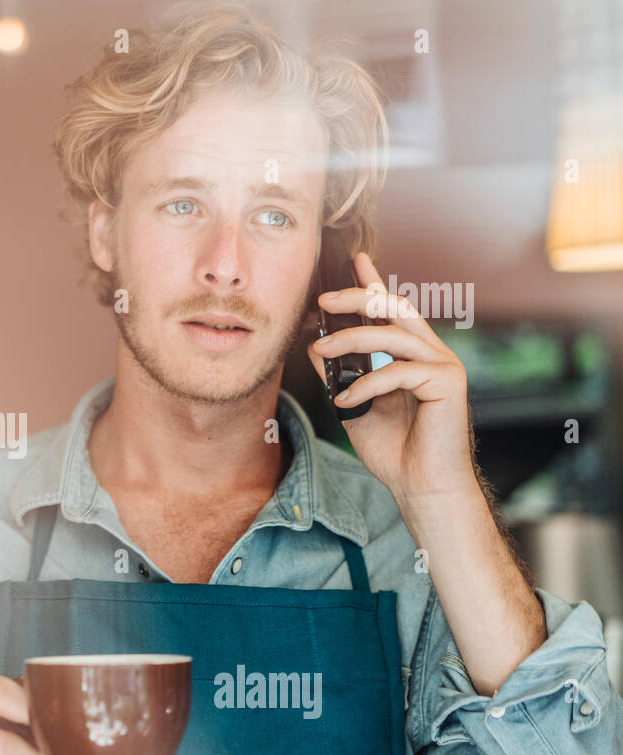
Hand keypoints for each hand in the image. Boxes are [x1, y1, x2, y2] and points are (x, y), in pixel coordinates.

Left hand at [306, 252, 479, 505]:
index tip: (356, 259)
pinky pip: (399, 370)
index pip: (391, 310)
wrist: (422, 487)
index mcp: (411, 354)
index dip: (373, 283)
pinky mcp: (448, 382)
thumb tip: (315, 346)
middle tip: (323, 298)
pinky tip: (344, 402)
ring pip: (393, 335)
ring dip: (351, 340)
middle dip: (358, 296)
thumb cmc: (393, 450)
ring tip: (320, 350)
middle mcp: (431, 352)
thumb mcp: (354, 407)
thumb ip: (339, 376)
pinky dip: (367, 384)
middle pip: (394, 308)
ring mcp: (443, 364)